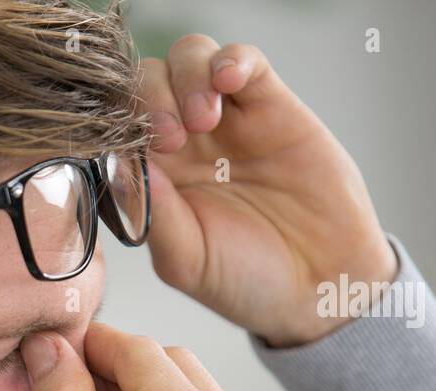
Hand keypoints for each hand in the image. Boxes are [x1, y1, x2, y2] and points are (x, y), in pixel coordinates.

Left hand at [138, 35, 398, 346]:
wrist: (319, 287)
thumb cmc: (245, 280)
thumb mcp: (187, 261)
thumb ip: (155, 216)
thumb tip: (125, 164)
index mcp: (152, 178)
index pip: (116, 127)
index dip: (116, 127)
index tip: (135, 153)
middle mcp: (183, 143)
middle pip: (145, 83)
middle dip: (148, 98)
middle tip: (171, 139)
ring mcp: (227, 121)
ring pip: (188, 60)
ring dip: (186, 78)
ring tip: (205, 120)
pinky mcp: (272, 106)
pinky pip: (244, 60)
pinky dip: (230, 59)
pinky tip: (229, 80)